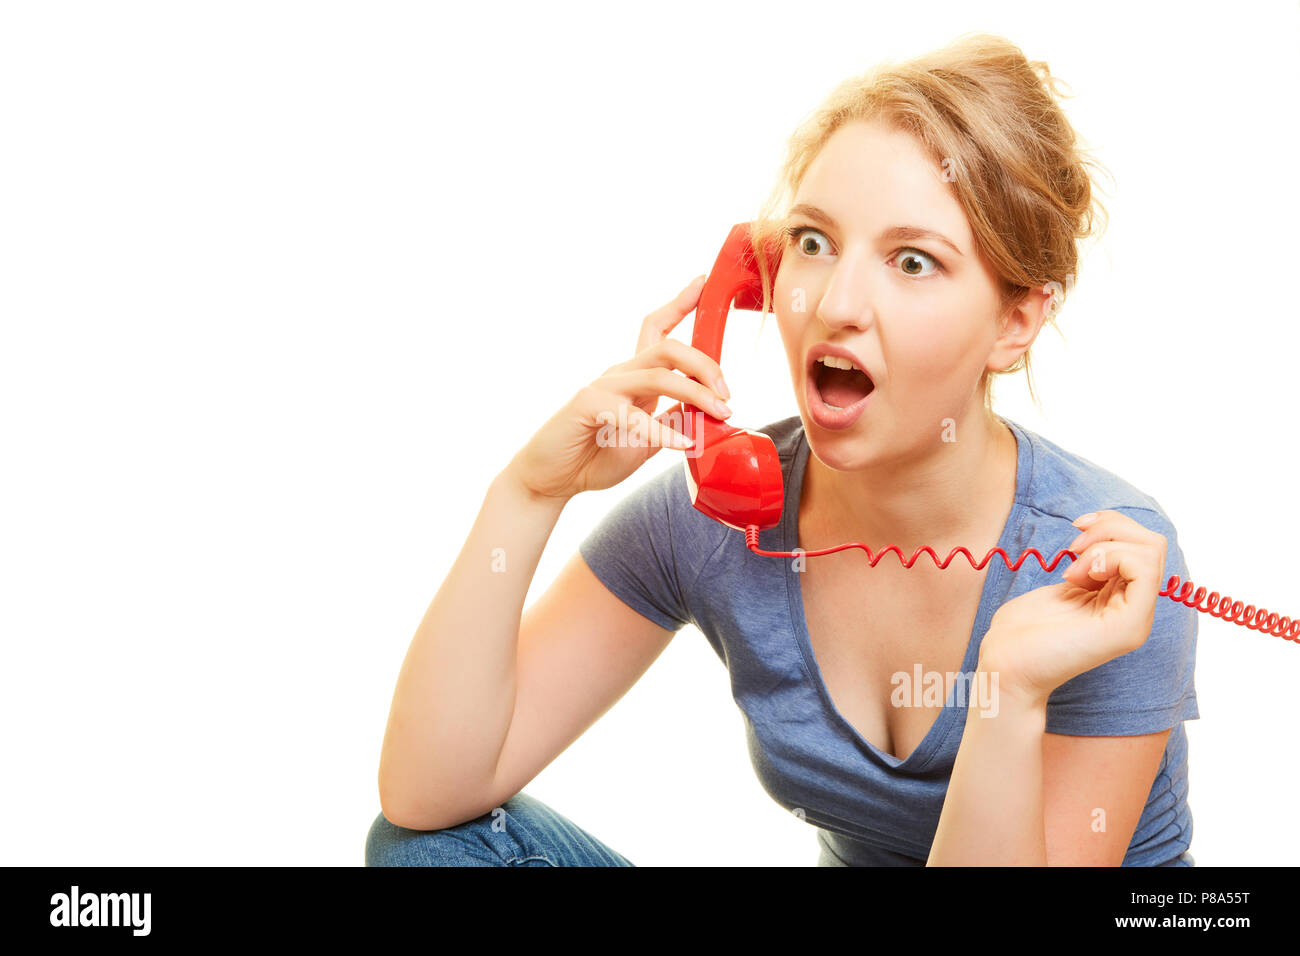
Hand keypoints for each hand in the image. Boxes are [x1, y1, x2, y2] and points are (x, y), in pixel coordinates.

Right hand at [505, 275, 732, 501]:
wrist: (552, 480)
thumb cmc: (594, 457)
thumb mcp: (646, 440)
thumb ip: (671, 421)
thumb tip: (705, 412)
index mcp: (633, 376)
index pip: (657, 330)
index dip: (680, 303)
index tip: (703, 283)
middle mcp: (619, 374)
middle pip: (668, 348)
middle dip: (705, 364)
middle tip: (728, 394)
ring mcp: (602, 387)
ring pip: (658, 375)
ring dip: (695, 393)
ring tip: (719, 415)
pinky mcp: (587, 406)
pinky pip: (632, 414)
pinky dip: (662, 432)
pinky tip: (683, 445)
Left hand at [978, 510, 1168, 707]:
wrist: (1007, 664)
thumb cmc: (1024, 629)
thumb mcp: (1065, 585)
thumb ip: (1091, 564)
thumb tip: (1101, 538)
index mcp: (1122, 599)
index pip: (1143, 546)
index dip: (1111, 525)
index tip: (1074, 537)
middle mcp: (1136, 610)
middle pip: (1153, 543)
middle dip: (1110, 527)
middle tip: (1073, 547)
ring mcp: (1136, 620)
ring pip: (1151, 550)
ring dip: (1105, 543)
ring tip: (1073, 569)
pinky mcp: (1128, 626)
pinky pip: (1144, 569)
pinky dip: (1110, 556)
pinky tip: (1080, 576)